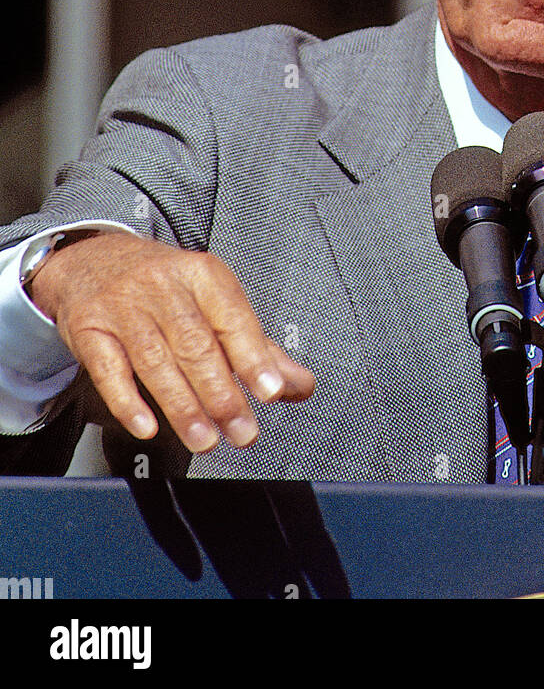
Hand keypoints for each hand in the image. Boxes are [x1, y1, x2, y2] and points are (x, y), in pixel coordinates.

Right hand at [28, 233, 314, 452]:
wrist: (94, 260)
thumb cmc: (164, 287)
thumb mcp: (212, 301)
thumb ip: (255, 345)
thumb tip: (298, 384)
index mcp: (202, 274)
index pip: (232, 317)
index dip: (252, 356)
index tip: (270, 390)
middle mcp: (162, 286)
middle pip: (195, 344)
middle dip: (221, 394)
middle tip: (242, 431)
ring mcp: (123, 306)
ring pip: (156, 361)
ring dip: (182, 406)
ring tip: (205, 438)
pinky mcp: (89, 329)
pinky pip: (108, 369)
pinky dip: (128, 402)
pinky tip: (148, 427)